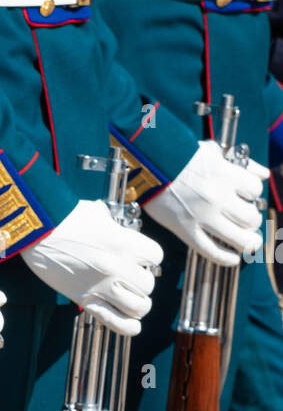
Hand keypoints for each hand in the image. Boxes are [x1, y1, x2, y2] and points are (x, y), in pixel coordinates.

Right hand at [20, 199, 162, 336]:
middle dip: (141, 283)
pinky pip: (115, 322)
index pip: (156, 257)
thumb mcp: (98, 214)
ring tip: (130, 298)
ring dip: (137, 304)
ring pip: (139, 307)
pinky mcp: (84, 299)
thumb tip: (120, 230)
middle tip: (129, 278)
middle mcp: (116, 266)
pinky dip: (128, 327)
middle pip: (148, 285)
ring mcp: (100, 286)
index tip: (140, 258)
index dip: (150, 258)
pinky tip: (132, 323)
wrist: (35, 229)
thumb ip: (115, 227)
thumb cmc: (64, 216)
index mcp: (123, 242)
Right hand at [144, 141, 265, 266]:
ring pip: (238, 238)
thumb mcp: (214, 152)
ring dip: (247, 241)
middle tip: (246, 220)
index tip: (247, 197)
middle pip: (250, 217)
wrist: (147, 163)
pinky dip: (225, 258)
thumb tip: (263, 174)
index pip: (255, 191)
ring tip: (247, 241)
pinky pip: (210, 250)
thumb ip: (241, 163)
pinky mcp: (185, 229)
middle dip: (252, 219)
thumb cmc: (180, 156)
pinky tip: (233, 258)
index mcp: (225, 175)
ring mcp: (201, 216)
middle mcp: (216, 197)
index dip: (253, 194)